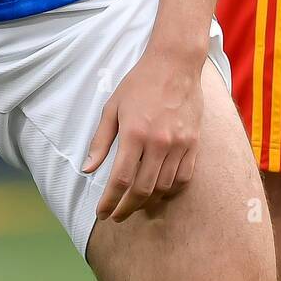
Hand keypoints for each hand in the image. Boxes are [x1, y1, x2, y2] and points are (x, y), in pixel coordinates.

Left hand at [82, 48, 202, 222]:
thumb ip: (100, 141)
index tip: (101, 214)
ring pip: (163, 188)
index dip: (109, 202)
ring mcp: (178, 144)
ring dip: (148, 202)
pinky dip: (170, 191)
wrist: (175, 65)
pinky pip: (183, 178)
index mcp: (134, 133)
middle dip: (126, 208)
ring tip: (135, 205)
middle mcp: (158, 142)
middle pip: (142, 190)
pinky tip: (159, 192)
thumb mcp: (112, 107)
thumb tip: (87, 170)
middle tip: (116, 216)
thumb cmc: (139, 84)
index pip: (120, 179)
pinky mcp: (193, 144)